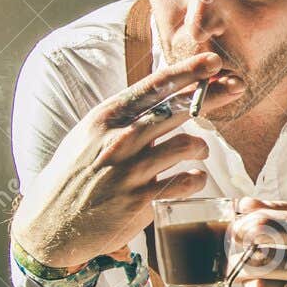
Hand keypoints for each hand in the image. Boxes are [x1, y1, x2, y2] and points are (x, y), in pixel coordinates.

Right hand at [11, 53, 244, 268]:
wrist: (50, 224)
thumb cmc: (73, 176)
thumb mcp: (89, 135)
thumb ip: (124, 119)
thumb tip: (163, 98)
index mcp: (106, 117)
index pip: (154, 87)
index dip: (188, 72)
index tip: (213, 62)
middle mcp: (120, 139)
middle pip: (180, 109)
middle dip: (213, 95)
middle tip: (235, 88)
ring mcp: (131, 171)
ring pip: (188, 145)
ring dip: (201, 147)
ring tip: (198, 152)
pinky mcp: (141, 201)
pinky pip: (185, 182)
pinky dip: (195, 179)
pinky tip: (192, 179)